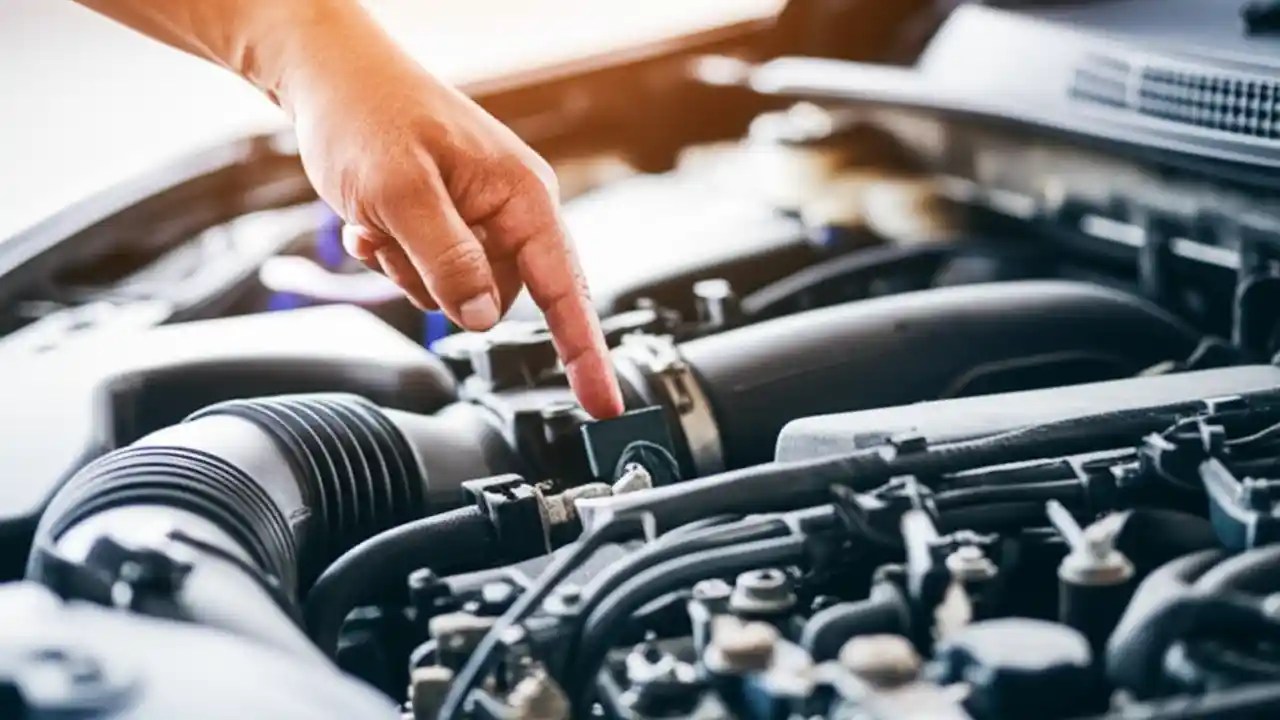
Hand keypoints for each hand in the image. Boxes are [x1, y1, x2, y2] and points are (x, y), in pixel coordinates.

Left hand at [277, 6, 623, 417]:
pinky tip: (373, 222)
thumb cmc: (368, 114)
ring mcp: (483, 219)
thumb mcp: (401, 192)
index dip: (585, 352)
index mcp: (523, 196)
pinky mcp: (452, 225)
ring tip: (380, 220)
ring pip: (457, 294)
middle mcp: (513, 211)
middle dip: (438, 287)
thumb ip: (448, 261)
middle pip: (497, 299)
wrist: (330, 78)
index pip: (566, 289)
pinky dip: (396, 259)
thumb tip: (482, 319)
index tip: (605, 405)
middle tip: (393, 240)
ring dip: (408, 270)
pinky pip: (433, 275)